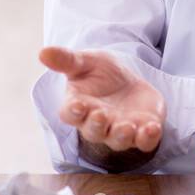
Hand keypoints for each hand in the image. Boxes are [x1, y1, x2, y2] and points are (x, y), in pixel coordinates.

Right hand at [39, 46, 164, 153]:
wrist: (127, 82)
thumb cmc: (100, 74)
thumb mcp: (85, 62)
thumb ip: (66, 60)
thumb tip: (42, 52)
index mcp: (78, 107)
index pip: (70, 114)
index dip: (73, 111)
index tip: (77, 105)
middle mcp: (98, 124)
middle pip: (93, 131)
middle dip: (97, 125)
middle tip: (101, 115)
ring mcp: (120, 130)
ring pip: (118, 140)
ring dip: (122, 135)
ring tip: (128, 126)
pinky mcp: (142, 132)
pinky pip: (144, 142)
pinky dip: (148, 137)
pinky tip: (152, 127)